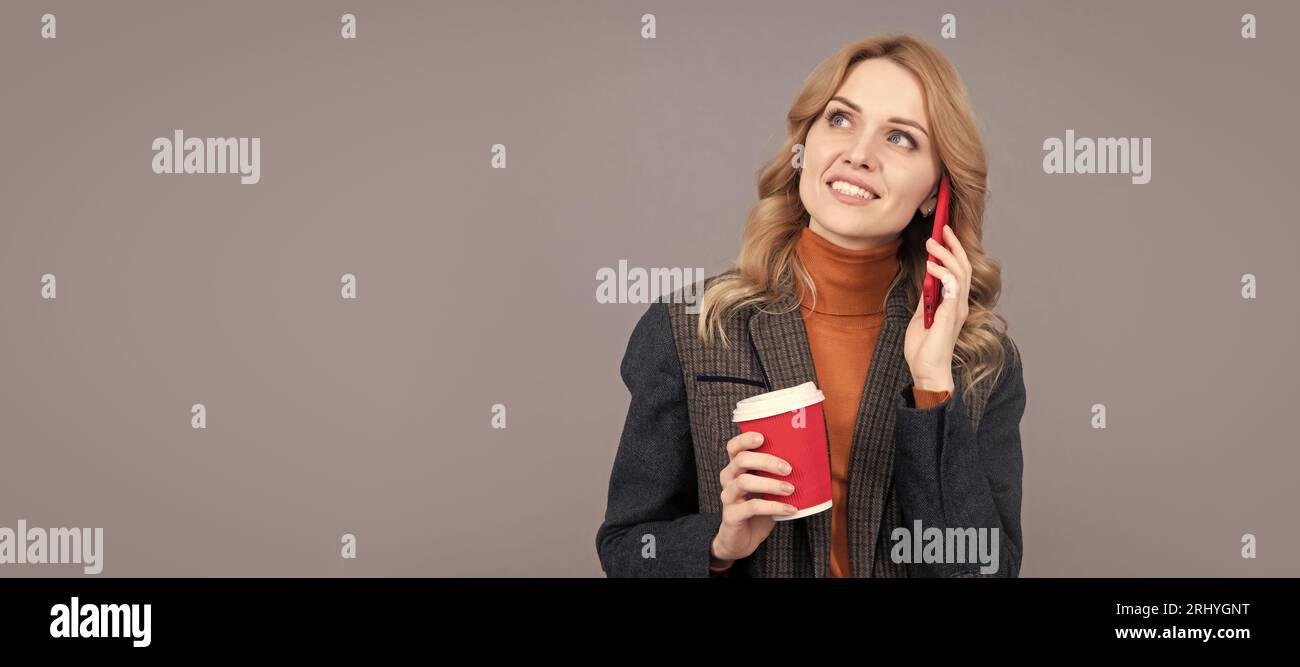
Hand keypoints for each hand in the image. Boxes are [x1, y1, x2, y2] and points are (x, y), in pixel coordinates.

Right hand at [710, 431, 798, 562]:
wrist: (742, 539)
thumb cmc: (758, 508)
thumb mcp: (766, 488)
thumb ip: (776, 475)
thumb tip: (809, 461)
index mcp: (735, 468)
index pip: (734, 447)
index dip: (745, 439)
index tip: (762, 437)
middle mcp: (728, 479)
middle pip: (741, 460)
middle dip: (766, 461)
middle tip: (788, 469)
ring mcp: (728, 497)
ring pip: (744, 482)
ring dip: (771, 483)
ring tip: (791, 489)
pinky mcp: (731, 515)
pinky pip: (752, 507)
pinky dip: (774, 507)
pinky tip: (790, 509)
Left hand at [904, 223, 969, 391]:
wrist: (926, 371)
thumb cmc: (923, 349)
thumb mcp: (922, 317)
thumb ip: (928, 300)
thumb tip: (926, 282)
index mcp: (954, 304)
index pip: (959, 272)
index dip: (954, 252)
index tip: (944, 235)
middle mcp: (959, 304)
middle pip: (963, 267)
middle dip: (953, 246)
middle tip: (942, 229)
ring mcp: (957, 309)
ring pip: (960, 273)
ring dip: (946, 254)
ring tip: (933, 242)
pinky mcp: (951, 315)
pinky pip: (952, 287)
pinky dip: (943, 273)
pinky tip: (930, 265)